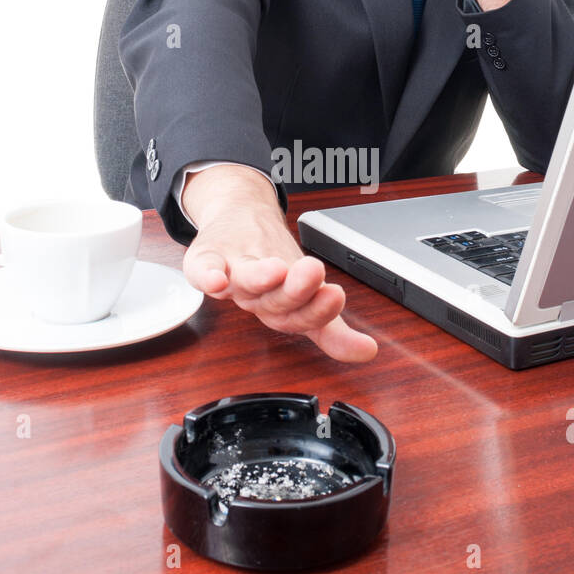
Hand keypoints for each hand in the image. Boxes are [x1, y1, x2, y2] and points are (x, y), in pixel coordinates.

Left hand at [181, 166, 377, 362]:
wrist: (237, 221)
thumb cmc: (269, 263)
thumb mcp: (304, 297)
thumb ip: (332, 330)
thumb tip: (369, 352)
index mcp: (281, 310)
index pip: (303, 318)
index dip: (318, 311)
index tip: (338, 296)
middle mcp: (256, 298)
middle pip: (276, 301)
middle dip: (296, 290)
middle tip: (315, 274)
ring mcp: (230, 277)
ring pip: (246, 282)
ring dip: (261, 278)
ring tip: (280, 269)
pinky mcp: (206, 260)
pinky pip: (204, 270)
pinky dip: (208, 276)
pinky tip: (216, 278)